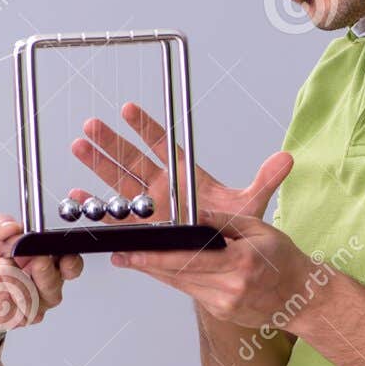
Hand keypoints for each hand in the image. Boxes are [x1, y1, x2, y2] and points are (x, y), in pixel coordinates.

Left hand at [0, 214, 84, 339]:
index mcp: (44, 264)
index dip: (71, 262)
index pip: (70, 266)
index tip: (60, 254)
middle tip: (30, 256)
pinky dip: (0, 288)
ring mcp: (27, 306)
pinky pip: (11, 306)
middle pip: (55, 284)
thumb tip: (13, 224)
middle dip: (43, 270)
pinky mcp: (10, 319)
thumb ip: (0, 228)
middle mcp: (40, 288)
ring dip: (15, 276)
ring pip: (32, 296)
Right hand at [68, 102, 292, 223]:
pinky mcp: (139, 226)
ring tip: (79, 146)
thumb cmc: (231, 226)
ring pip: (118, 181)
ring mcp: (147, 205)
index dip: (146, 126)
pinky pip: (114, 213)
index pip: (162, 144)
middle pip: (132, 159)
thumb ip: (264, 180)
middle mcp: (160, 185)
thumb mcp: (249, 203)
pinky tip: (76, 192)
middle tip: (91, 125)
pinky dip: (95, 203)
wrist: (223, 257)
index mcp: (183, 174)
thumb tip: (287, 159)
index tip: (129, 108)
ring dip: (98, 165)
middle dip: (111, 142)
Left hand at [110, 209, 319, 329]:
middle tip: (121, 255)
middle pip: (177, 275)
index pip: (189, 259)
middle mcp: (229, 289)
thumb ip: (223, 222)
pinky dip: (175, 277)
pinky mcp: (220, 312)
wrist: (301, 297)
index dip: (155, 257)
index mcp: (240, 264)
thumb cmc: (282, 259)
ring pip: (180, 284)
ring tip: (131, 258)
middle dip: (146, 264)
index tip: (131, 252)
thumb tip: (191, 213)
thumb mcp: (258, 229)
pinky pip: (190, 291)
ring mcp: (223, 305)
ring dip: (155, 271)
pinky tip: (161, 267)